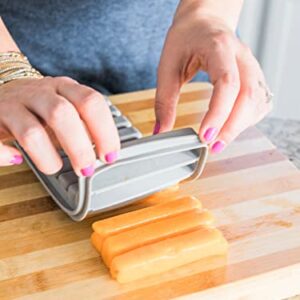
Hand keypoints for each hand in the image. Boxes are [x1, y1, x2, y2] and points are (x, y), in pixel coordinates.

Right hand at [0, 77, 119, 174]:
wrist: (2, 86)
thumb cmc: (41, 105)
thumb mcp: (67, 105)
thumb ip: (85, 123)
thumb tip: (107, 152)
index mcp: (65, 88)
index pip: (91, 103)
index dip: (105, 131)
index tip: (110, 156)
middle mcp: (40, 93)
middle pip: (62, 114)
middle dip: (79, 148)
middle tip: (86, 169)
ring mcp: (13, 105)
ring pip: (31, 132)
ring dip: (47, 157)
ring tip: (54, 167)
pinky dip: (4, 155)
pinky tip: (16, 158)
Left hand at [154, 9, 272, 152]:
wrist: (203, 23)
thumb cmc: (186, 39)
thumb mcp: (168, 66)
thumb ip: (164, 100)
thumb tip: (161, 131)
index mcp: (219, 47)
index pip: (227, 83)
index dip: (218, 112)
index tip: (205, 135)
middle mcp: (241, 56)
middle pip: (248, 95)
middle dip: (232, 126)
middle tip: (213, 146)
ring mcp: (251, 66)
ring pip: (257, 100)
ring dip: (241, 125)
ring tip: (220, 141)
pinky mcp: (254, 76)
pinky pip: (260, 101)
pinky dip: (248, 119)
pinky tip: (233, 126)